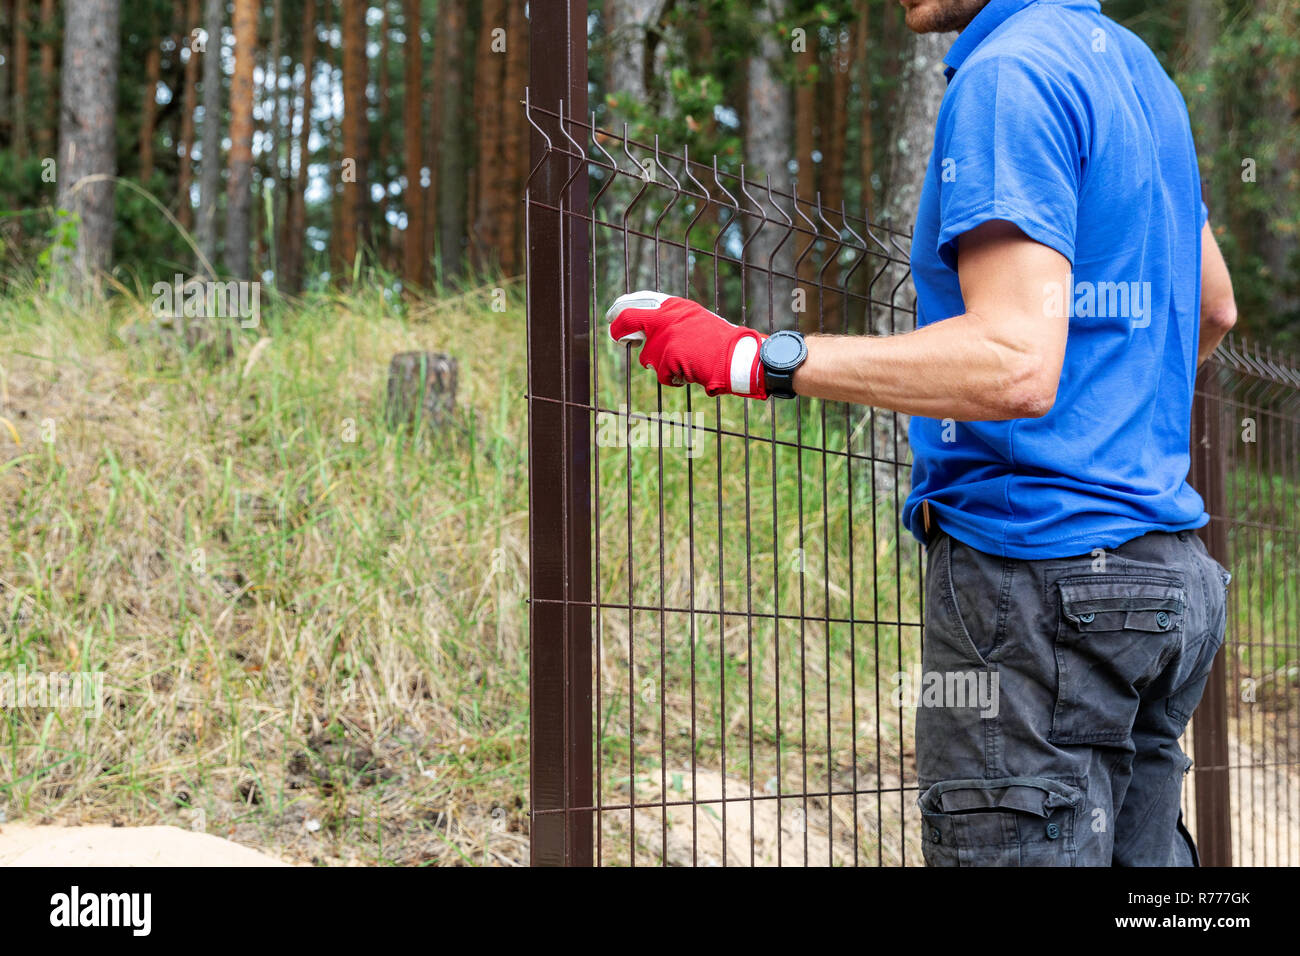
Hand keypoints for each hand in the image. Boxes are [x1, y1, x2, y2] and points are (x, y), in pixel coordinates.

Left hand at [605, 291, 766, 398]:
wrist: (735, 356)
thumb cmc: (720, 343)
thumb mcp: (694, 321)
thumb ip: (671, 322)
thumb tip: (643, 333)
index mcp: (674, 306)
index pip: (640, 300)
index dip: (621, 307)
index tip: (612, 315)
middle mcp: (666, 317)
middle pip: (628, 321)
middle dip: (618, 331)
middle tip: (618, 339)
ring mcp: (665, 338)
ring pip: (646, 357)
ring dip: (660, 366)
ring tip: (685, 364)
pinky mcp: (666, 357)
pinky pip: (660, 374)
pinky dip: (673, 379)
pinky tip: (689, 374)